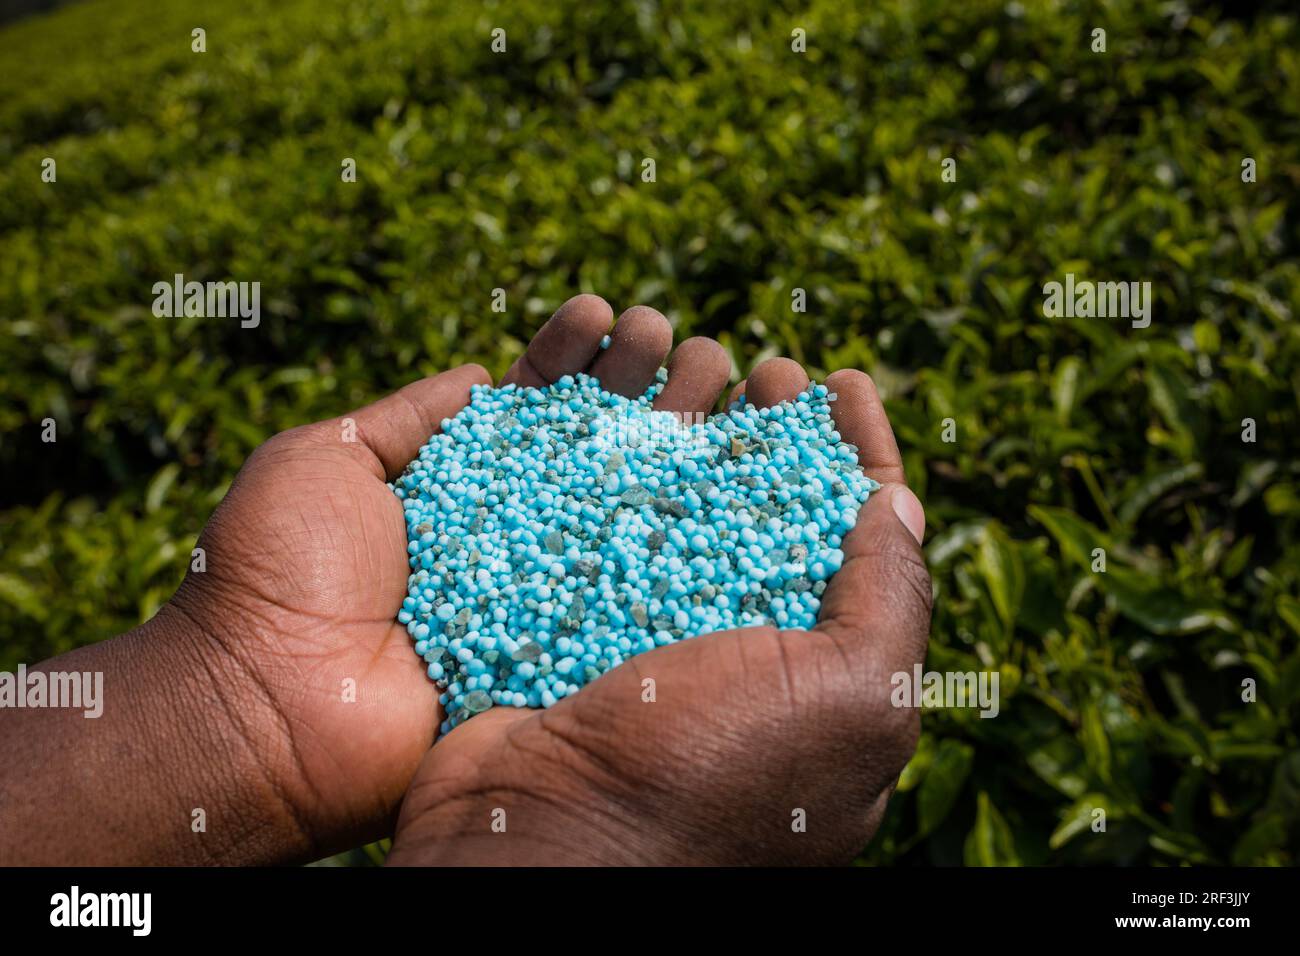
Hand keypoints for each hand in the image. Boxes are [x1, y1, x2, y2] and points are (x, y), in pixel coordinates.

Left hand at [162, 294, 734, 860]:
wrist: (269, 702)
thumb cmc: (280, 570)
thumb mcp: (327, 458)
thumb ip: (411, 418)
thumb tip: (481, 376)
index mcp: (457, 487)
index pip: (531, 410)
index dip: (570, 359)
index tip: (604, 314)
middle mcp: (512, 536)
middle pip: (596, 451)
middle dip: (642, 388)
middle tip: (681, 339)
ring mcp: (545, 594)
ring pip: (630, 509)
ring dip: (678, 441)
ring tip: (717, 374)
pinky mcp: (567, 652)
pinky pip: (637, 594)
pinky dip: (689, 539)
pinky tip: (728, 476)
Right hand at [386, 318, 931, 864]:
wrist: (540, 847)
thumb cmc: (707, 778)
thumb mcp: (844, 700)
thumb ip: (888, 602)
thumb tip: (902, 505)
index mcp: (822, 678)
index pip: (862, 545)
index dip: (860, 455)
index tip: (844, 382)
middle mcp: (741, 656)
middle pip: (772, 516)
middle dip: (778, 435)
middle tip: (767, 372)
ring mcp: (653, 637)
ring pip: (687, 508)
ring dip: (699, 431)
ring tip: (696, 367)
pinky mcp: (575, 620)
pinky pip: (602, 522)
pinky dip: (613, 460)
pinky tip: (612, 407)